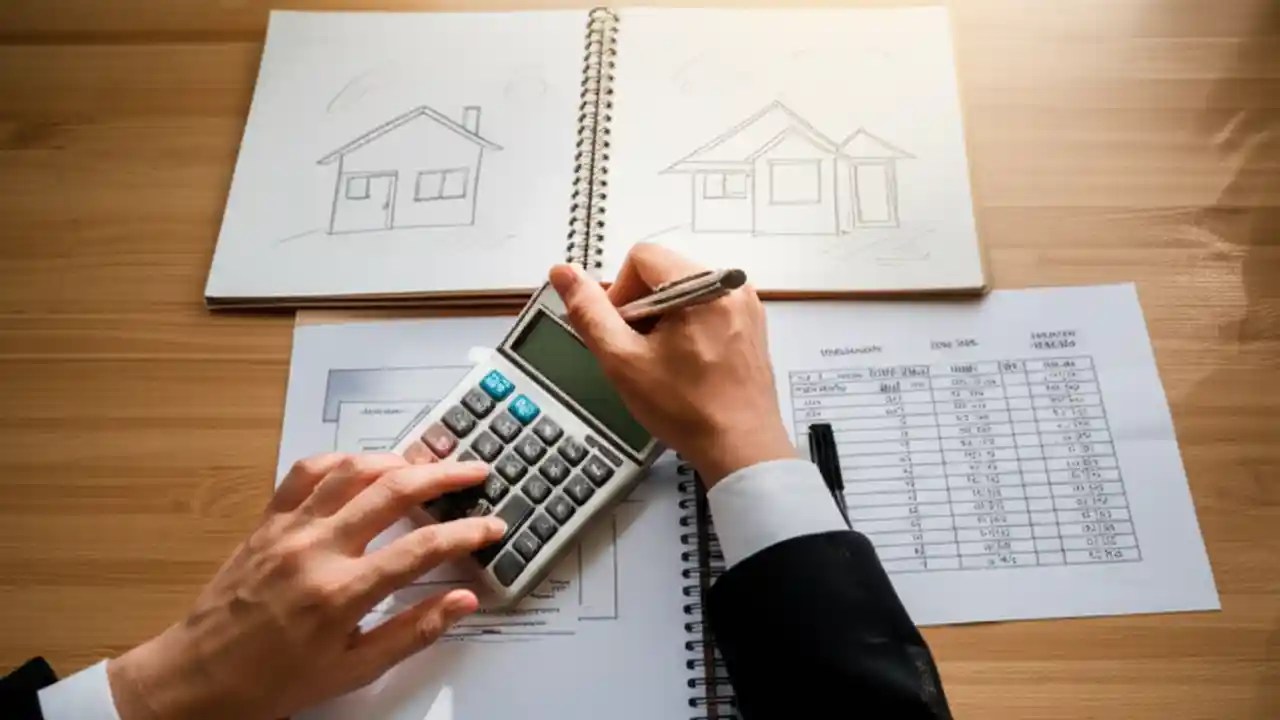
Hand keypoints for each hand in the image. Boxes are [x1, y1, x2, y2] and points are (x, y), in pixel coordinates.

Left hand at [106, 454, 505, 719]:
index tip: (492, 526)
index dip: (466, 533)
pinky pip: (307, 473)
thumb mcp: (353, 670)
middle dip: (443, 475)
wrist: (198, 677)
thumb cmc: (272, 681)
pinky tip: (364, 467)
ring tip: (427, 465)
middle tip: (475, 470)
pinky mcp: (268, 522)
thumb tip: (463, 602)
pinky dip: (342, 461)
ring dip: (397, 460)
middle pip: (392, 491)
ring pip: (352, 470)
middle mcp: (315, 551)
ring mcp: (288, 530)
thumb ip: (413, 631)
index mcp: (340, 594)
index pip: (421, 549)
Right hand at [549, 244, 794, 485]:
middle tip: (639, 349)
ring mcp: (745, 304)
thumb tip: (564, 272)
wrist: (740, 447)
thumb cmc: (686, 409)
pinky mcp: (751, 324)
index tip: (621, 330)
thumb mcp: (623, 360)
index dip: (620, 291)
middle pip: (665, 271)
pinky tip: (685, 362)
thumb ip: (589, 312)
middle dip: (641, 305)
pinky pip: (708, 306)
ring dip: (663, 316)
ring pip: (685, 289)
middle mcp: (731, 285)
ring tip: (664, 359)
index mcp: (703, 285)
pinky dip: (688, 325)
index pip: (642, 257)